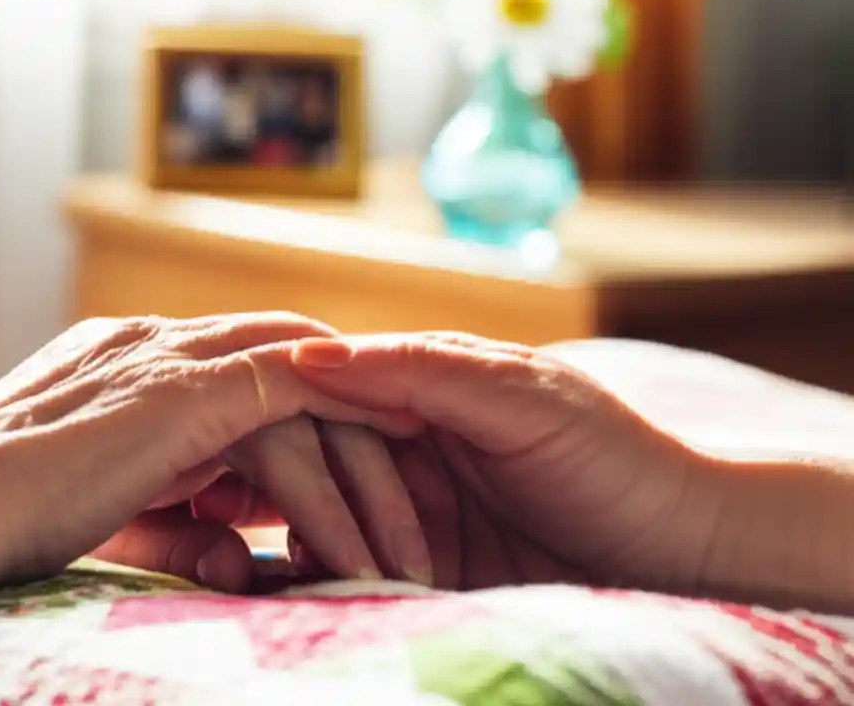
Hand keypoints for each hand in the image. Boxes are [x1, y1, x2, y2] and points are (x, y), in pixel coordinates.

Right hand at [0, 314, 427, 592]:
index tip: (359, 457)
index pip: (244, 362)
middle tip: (413, 471)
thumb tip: (237, 560)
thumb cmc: (0, 522)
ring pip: (306, 379)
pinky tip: (389, 476)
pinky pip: (294, 400)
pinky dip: (346, 434)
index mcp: (131, 359)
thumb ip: (178, 524)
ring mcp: (168, 355)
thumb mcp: (108, 518)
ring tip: (404, 530)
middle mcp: (156, 341)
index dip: (307, 406)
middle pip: (291, 357)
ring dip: (362, 452)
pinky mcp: (183, 388)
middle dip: (356, 417)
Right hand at [279, 333, 723, 594]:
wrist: (680, 556)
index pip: (330, 382)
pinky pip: (358, 563)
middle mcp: (410, 438)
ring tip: (297, 555)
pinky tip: (318, 581)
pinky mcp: (423, 564)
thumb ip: (420, 370)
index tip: (254, 432)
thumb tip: (307, 352)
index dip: (289, 404)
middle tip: (271, 517)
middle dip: (300, 483)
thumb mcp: (516, 398)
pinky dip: (334, 570)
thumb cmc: (611, 459)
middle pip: (319, 449)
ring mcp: (413, 503)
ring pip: (329, 509)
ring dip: (313, 531)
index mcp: (427, 382)